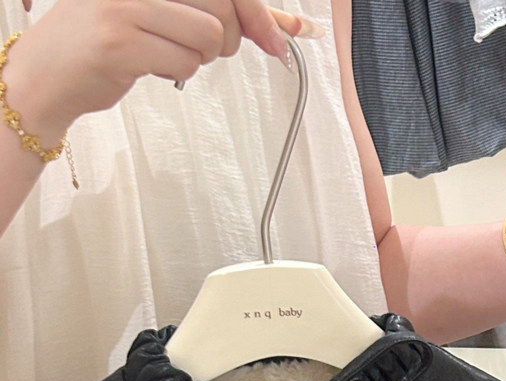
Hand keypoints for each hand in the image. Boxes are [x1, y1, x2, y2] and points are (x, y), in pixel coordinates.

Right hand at [7, 0, 319, 142]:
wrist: (47, 72)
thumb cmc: (107, 39)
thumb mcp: (163, 10)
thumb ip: (221, 12)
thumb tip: (283, 26)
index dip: (259, 13)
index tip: (282, 39)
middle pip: (223, 8)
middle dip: (226, 39)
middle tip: (198, 46)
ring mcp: (124, 5)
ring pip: (208, 36)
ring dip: (198, 57)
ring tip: (165, 52)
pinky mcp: (121, 42)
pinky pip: (185, 63)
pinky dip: (178, 73)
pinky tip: (149, 65)